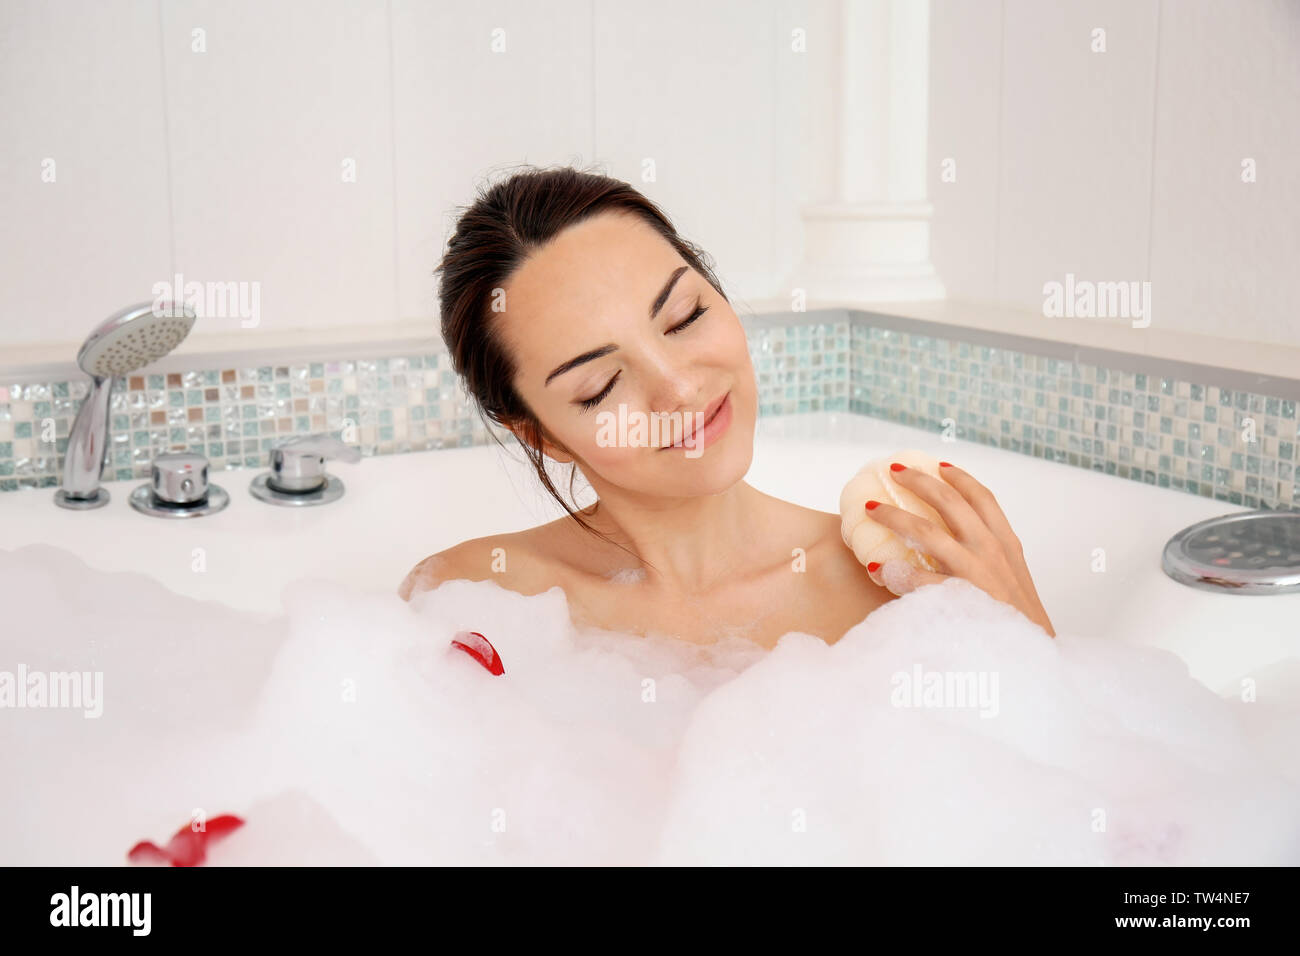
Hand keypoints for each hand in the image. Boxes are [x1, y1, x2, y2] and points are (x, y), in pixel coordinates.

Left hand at [860, 460, 1056, 637]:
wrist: (1035, 659)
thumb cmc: (1021, 624)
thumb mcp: (1015, 583)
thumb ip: (992, 562)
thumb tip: (959, 549)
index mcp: (1007, 546)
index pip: (984, 500)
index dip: (961, 478)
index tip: (940, 466)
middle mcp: (993, 552)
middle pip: (951, 503)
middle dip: (919, 481)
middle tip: (895, 470)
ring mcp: (976, 573)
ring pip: (927, 532)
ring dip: (895, 516)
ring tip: (872, 508)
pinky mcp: (960, 599)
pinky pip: (918, 580)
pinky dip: (894, 572)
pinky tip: (876, 567)